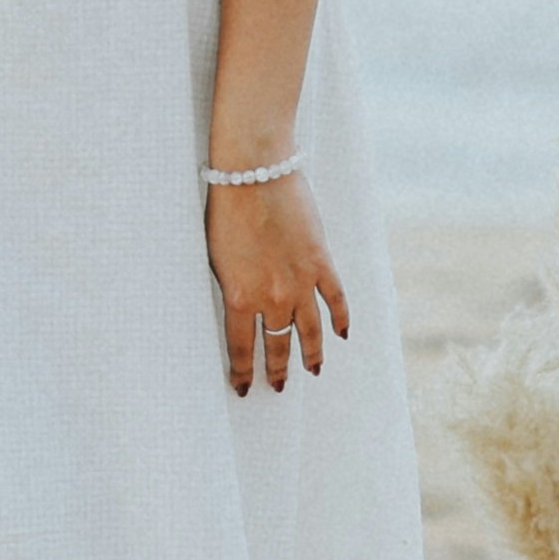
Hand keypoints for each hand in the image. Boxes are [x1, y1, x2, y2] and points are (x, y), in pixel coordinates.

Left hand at [207, 168, 344, 392]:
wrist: (254, 172)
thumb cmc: (226, 209)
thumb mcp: (217, 258)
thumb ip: (232, 287)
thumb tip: (242, 309)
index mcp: (238, 297)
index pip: (241, 348)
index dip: (243, 372)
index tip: (243, 387)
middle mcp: (272, 297)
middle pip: (277, 344)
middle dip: (277, 369)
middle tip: (278, 386)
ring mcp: (300, 282)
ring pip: (310, 331)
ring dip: (311, 354)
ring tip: (311, 370)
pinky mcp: (321, 262)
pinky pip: (336, 300)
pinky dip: (341, 319)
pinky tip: (341, 335)